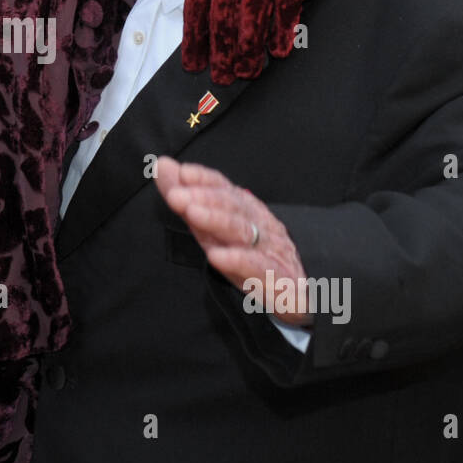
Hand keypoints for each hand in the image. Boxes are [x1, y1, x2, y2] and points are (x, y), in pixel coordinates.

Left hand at [154, 157, 310, 325]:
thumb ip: (188, 200)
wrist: (299, 297)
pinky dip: (237, 260)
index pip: (225, 188)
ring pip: (242, 231)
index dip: (204, 179)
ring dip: (216, 220)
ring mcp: (270, 250)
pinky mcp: (277, 278)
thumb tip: (162, 165)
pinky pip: (257, 267)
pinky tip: (216, 257)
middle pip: (232, 206)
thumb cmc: (251, 260)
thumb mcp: (215, 231)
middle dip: (204, 198)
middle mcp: (259, 225)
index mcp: (246, 212)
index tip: (181, 172)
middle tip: (177, 195)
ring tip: (191, 214)